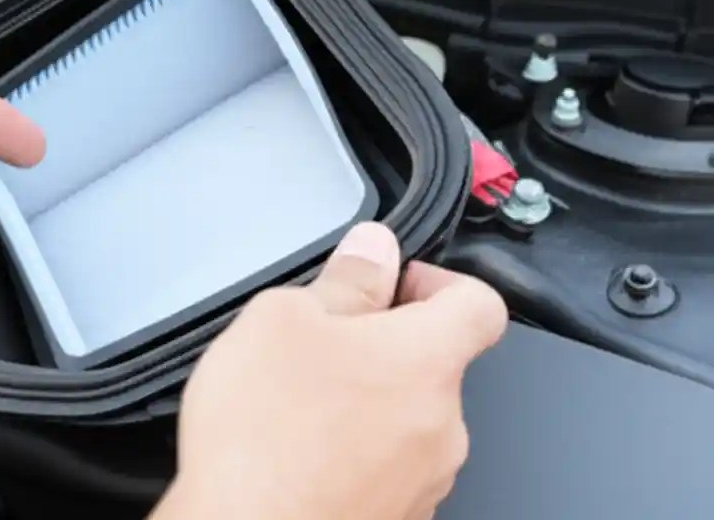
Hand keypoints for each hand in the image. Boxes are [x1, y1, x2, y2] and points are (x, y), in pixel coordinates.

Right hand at [152, 223, 507, 519]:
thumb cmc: (264, 439)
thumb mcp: (283, 320)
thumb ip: (343, 280)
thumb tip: (374, 252)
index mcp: (428, 360)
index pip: (480, 304)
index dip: (438, 282)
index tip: (391, 286)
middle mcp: (443, 425)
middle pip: (432, 365)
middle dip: (381, 348)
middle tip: (317, 347)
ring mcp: (424, 481)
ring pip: (406, 420)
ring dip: (364, 404)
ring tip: (294, 406)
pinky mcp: (395, 518)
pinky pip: (384, 468)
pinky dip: (350, 454)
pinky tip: (296, 453)